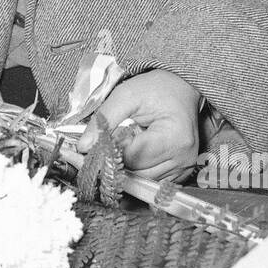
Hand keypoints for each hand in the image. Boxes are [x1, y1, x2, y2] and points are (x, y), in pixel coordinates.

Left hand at [77, 69, 200, 182]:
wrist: (180, 88)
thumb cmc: (155, 89)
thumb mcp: (126, 96)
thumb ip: (103, 120)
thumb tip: (83, 147)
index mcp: (173, 138)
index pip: (130, 158)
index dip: (110, 151)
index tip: (99, 141)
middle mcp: (183, 158)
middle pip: (136, 173)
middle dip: (118, 160)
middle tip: (111, 140)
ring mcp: (184, 167)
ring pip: (142, 180)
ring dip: (128, 166)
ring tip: (127, 142)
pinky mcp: (182, 172)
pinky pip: (152, 180)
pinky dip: (140, 170)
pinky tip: (137, 152)